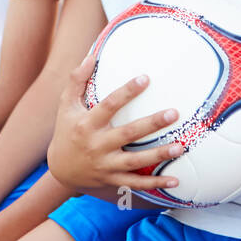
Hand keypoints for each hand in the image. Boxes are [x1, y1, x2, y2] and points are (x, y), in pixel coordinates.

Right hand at [46, 52, 183, 194]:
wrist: (60, 170)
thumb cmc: (67, 131)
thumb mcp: (65, 105)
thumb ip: (76, 80)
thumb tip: (91, 55)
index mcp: (87, 124)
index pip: (109, 105)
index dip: (127, 91)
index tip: (146, 79)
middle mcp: (97, 145)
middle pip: (127, 134)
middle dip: (151, 124)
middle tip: (173, 113)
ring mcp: (106, 165)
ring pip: (135, 161)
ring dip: (159, 155)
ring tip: (180, 146)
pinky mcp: (113, 180)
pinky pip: (136, 183)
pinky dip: (155, 184)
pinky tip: (176, 181)